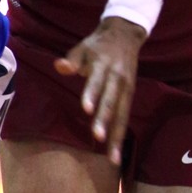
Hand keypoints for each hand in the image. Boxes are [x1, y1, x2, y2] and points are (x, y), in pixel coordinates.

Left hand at [54, 16, 145, 165]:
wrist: (126, 35)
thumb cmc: (98, 44)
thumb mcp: (83, 47)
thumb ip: (72, 59)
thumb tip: (60, 67)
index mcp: (105, 65)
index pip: (98, 81)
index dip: (93, 95)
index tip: (87, 110)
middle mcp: (119, 79)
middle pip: (113, 102)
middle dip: (106, 121)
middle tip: (99, 138)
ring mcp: (127, 88)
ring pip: (123, 115)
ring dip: (117, 136)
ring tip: (113, 158)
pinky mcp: (130, 95)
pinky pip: (125, 117)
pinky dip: (121, 135)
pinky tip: (116, 152)